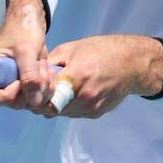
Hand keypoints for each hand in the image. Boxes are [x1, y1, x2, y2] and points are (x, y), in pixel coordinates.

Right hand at [0, 0, 53, 112]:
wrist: (30, 21)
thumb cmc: (22, 29)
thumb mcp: (26, 51)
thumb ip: (29, 75)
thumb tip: (34, 101)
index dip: (8, 96)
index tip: (20, 81)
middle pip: (14, 102)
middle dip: (31, 88)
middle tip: (40, 67)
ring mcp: (11, 85)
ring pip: (28, 101)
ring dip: (42, 86)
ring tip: (43, 65)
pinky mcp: (24, 85)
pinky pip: (37, 96)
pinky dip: (46, 87)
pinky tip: (48, 71)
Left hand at [44, 35, 161, 119]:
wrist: (132, 64)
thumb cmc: (101, 51)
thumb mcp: (71, 49)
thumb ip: (50, 64)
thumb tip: (31, 75)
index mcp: (76, 76)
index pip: (44, 97)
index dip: (34, 94)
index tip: (33, 86)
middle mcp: (84, 96)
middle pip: (49, 109)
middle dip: (41, 100)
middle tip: (41, 88)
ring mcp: (91, 107)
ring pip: (59, 113)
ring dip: (54, 104)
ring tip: (59, 87)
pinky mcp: (95, 114)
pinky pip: (72, 113)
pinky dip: (67, 105)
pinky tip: (73, 91)